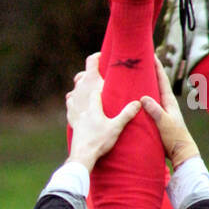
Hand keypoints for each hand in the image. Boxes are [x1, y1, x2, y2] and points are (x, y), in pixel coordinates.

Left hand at [65, 55, 138, 170]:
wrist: (82, 154)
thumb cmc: (99, 140)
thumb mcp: (117, 126)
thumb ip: (127, 113)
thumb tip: (138, 102)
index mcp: (92, 96)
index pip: (91, 69)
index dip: (96, 58)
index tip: (102, 54)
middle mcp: (80, 99)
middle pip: (81, 78)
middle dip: (89, 73)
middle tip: (100, 72)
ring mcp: (74, 109)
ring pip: (73, 90)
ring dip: (81, 86)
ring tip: (90, 87)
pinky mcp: (71, 118)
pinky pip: (70, 103)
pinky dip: (74, 99)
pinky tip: (78, 102)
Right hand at [140, 61, 198, 169]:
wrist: (180, 152)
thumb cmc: (174, 138)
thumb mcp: (164, 123)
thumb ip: (155, 111)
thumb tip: (143, 98)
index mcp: (169, 102)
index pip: (162, 80)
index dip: (156, 67)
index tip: (150, 55)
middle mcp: (166, 104)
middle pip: (157, 84)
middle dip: (150, 72)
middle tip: (141, 62)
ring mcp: (163, 111)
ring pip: (153, 94)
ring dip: (146, 85)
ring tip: (135, 77)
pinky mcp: (158, 119)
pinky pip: (149, 104)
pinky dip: (143, 98)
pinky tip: (136, 99)